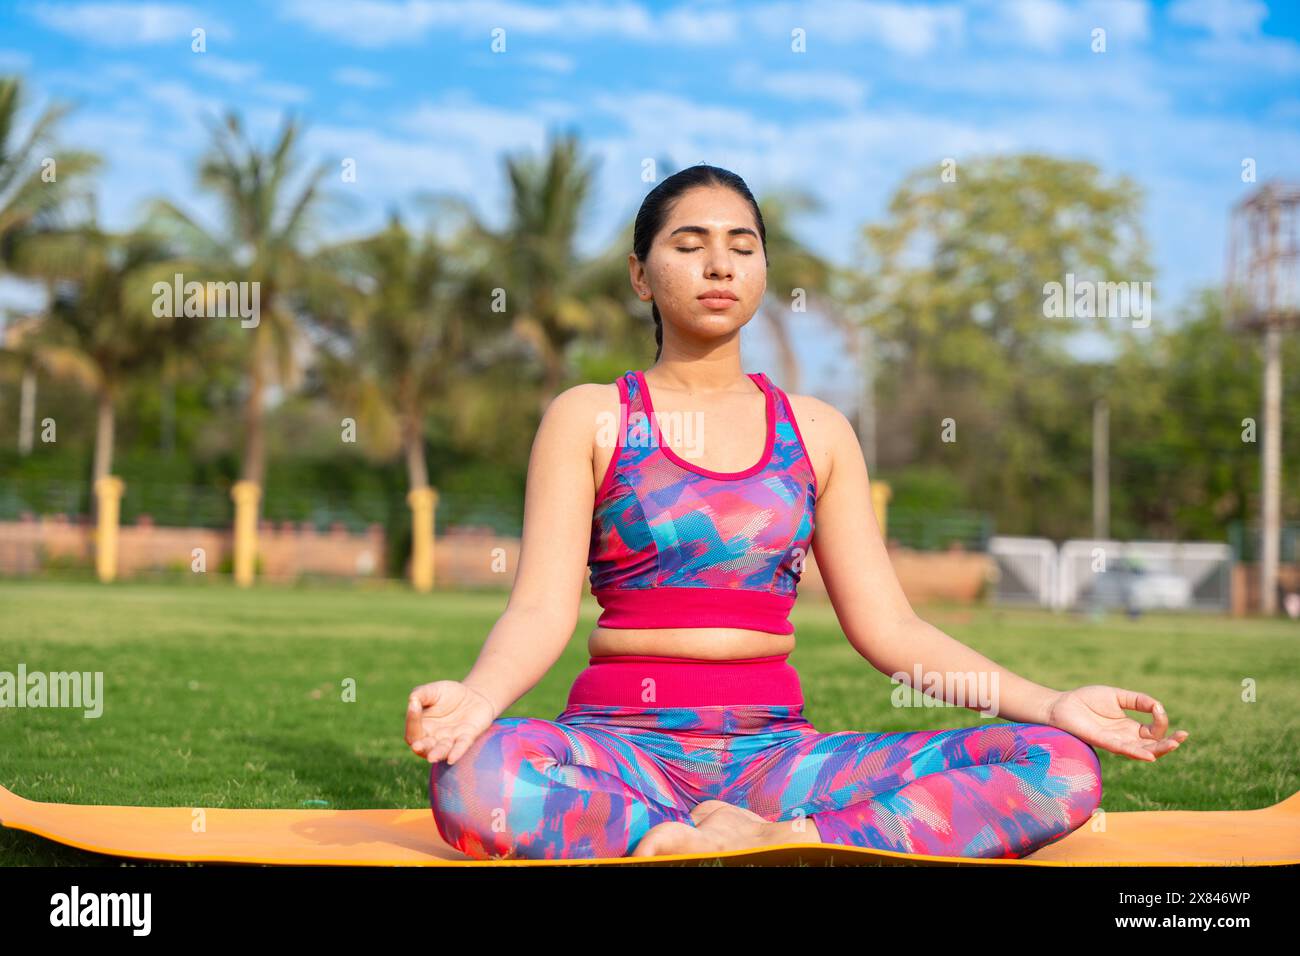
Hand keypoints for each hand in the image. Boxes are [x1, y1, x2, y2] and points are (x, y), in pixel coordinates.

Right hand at [405, 681, 496, 764]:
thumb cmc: (448, 694)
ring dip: (437, 754)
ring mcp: (451, 740)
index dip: (412, 719)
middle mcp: (434, 738)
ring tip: (432, 757)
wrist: (473, 695)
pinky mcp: (468, 737)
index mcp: (422, 727)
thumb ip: (421, 694)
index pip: (413, 730)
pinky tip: (452, 759)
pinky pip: (462, 747)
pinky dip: (457, 753)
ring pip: (442, 750)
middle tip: (416, 746)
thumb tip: (412, 699)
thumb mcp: (433, 690)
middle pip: (424, 746)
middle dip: (421, 746)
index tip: (414, 703)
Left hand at [1044, 685, 1188, 761]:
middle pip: (1153, 746)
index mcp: (1130, 727)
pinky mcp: (1102, 741)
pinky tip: (1149, 754)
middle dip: (1169, 743)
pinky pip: (1122, 750)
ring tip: (1174, 744)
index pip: (1154, 732)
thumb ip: (1138, 700)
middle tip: (1183, 737)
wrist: (1062, 704)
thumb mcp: (1118, 696)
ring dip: (1159, 749)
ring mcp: (1115, 742)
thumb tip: (1158, 706)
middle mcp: (1125, 738)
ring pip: (1141, 751)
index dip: (1161, 722)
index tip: (1158, 708)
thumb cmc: (1087, 700)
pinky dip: (1137, 752)